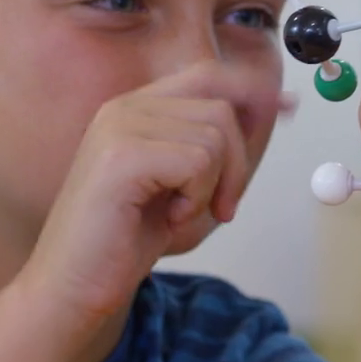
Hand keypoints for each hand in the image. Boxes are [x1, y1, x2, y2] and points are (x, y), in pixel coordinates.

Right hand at [17, 62, 289, 356]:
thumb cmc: (126, 241)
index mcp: (136, 108)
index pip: (209, 74)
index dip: (252, 90)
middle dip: (237, 160)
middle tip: (223, 207)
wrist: (72, 287)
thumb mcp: (184, 186)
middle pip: (221, 105)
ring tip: (181, 214)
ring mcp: (120, 126)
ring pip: (214, 135)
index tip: (288, 106)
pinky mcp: (122, 156)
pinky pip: (198, 161)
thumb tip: (274, 103)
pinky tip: (168, 217)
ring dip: (213, 186)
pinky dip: (197, 197)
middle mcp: (125, 107)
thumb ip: (218, 146)